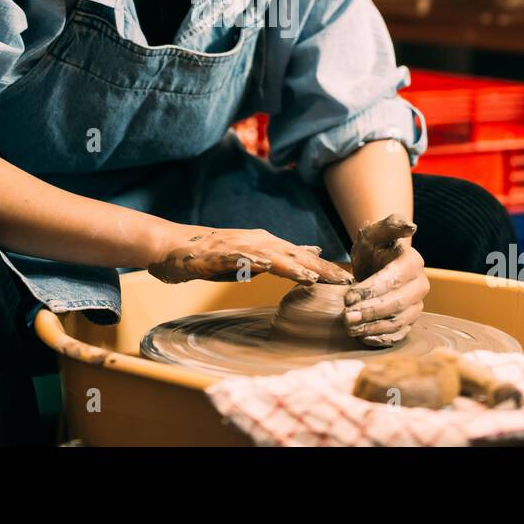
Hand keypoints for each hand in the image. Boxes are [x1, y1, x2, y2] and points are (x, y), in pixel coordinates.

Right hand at [148, 225, 354, 285]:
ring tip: (312, 276)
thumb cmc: (213, 255)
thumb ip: (282, 256)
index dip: (326, 269)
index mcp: (267, 244)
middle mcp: (256, 241)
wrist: (172, 247)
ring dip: (290, 264)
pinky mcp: (216, 253)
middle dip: (319, 268)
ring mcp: (236, 245)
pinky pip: (236, 257)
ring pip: (269, 255)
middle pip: (293, 255)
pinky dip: (252, 260)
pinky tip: (264, 266)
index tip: (350, 282)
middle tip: (344, 281)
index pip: (302, 258)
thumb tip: (311, 255)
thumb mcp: (254, 257)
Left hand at [343, 213, 428, 346]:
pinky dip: (382, 338)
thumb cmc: (373, 249)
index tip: (347, 297)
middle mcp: (420, 285)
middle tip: (346, 318)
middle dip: (369, 312)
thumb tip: (411, 226)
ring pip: (399, 321)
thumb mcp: (374, 234)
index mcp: (413, 262)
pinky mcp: (410, 321)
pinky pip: (400, 334)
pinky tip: (363, 337)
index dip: (370, 291)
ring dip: (373, 327)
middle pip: (396, 304)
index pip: (392, 280)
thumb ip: (388, 226)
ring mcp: (417, 305)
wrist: (376, 265)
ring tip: (350, 328)